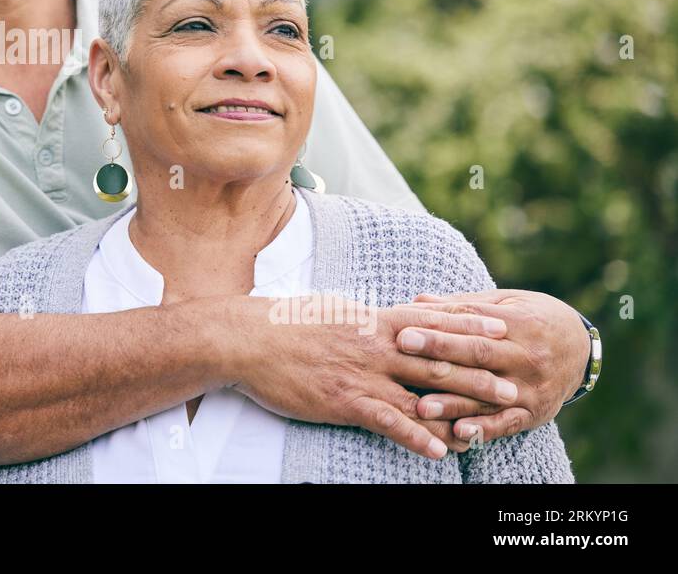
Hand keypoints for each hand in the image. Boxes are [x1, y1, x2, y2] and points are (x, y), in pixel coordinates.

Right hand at [232, 295, 513, 459]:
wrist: (248, 339)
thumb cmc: (286, 324)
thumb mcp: (333, 312)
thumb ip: (365, 320)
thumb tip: (384, 318)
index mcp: (373, 321)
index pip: (431, 321)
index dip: (469, 324)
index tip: (502, 328)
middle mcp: (375, 346)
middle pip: (438, 360)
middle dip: (480, 374)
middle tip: (514, 385)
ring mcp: (362, 374)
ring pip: (422, 393)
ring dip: (460, 410)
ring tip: (492, 425)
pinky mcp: (344, 400)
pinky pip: (388, 421)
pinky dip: (417, 437)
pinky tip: (439, 451)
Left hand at [404, 289, 589, 443]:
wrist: (581, 348)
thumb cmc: (533, 317)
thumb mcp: (505, 302)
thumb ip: (462, 305)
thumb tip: (416, 301)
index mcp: (521, 324)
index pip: (474, 325)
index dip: (439, 326)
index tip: (404, 327)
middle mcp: (528, 357)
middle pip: (478, 355)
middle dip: (438, 351)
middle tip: (401, 348)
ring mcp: (532, 388)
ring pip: (488, 395)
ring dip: (454, 401)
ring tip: (422, 405)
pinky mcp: (535, 413)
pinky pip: (507, 423)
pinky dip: (483, 429)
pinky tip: (458, 432)